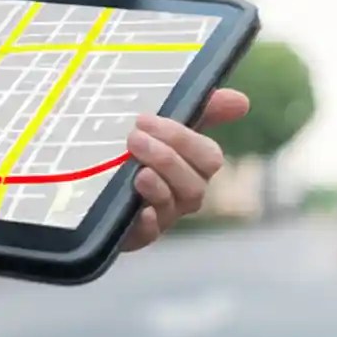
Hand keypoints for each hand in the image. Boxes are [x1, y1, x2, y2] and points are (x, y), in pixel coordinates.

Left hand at [121, 88, 249, 251]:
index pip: (208, 157)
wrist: (95, 187)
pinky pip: (149, 234)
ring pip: (174, 205)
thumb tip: (242, 102)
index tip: (145, 119)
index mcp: (193, 167)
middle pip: (195, 184)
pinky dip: (147, 223)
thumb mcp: (162, 127)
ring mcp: (161, 216)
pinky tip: (140, 211)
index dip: (182, 138)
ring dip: (157, 185)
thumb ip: (201, 111)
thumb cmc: (136, 152)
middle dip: (167, 158)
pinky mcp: (135, 234)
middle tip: (134, 139)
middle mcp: (183, 194)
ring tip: (136, 170)